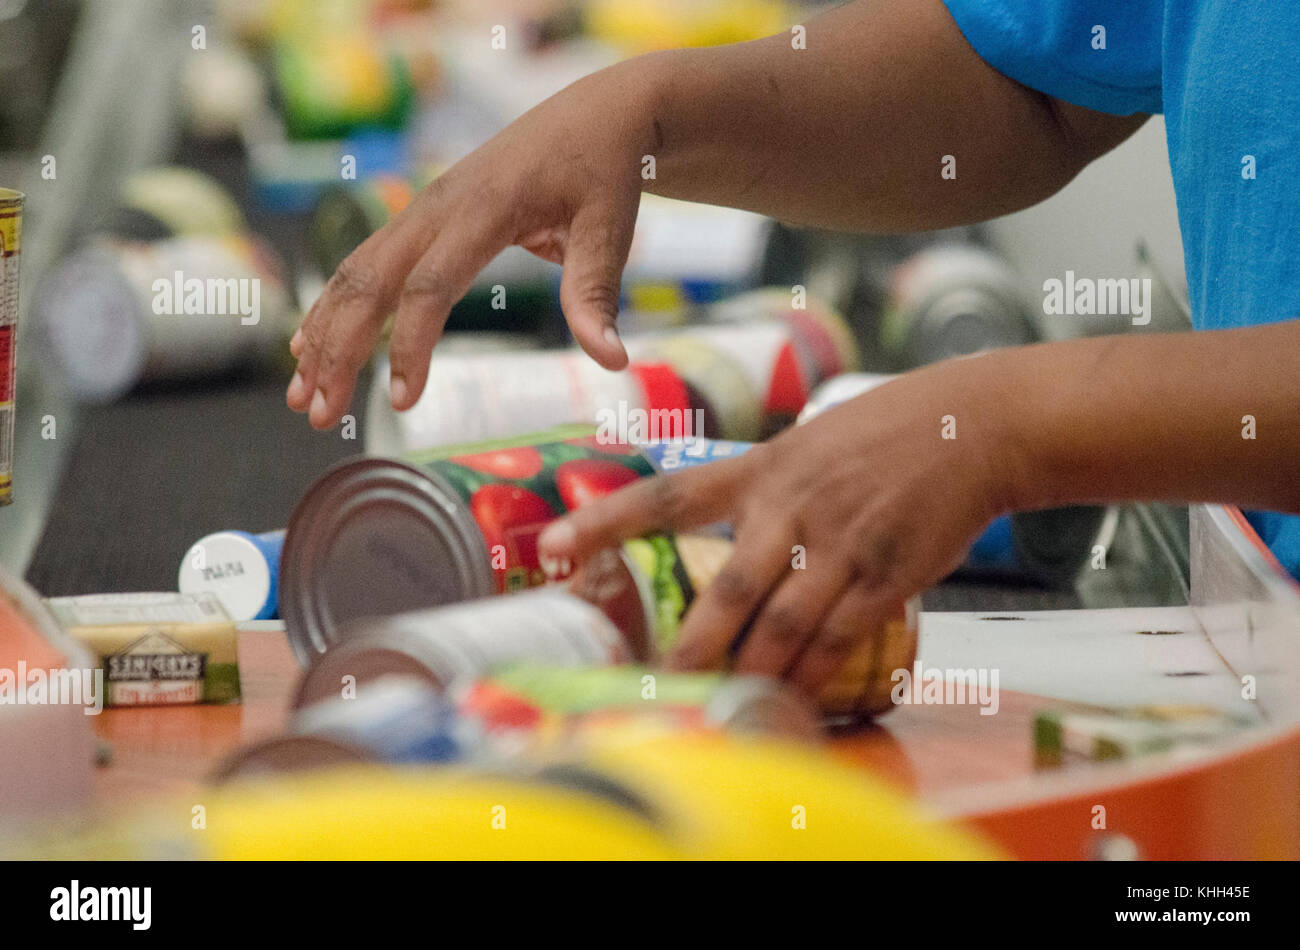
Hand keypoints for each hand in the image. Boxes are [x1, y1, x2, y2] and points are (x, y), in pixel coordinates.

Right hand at [286, 58, 663, 428]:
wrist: (598, 115)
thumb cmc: (604, 170)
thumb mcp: (611, 227)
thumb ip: (596, 293)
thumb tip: (610, 360)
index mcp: (483, 208)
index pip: (430, 286)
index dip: (410, 346)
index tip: (402, 402)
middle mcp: (438, 206)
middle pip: (369, 281)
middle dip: (338, 350)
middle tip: (320, 416)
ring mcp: (423, 210)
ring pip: (354, 272)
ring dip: (323, 334)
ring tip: (303, 398)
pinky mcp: (422, 218)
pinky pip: (366, 262)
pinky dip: (334, 307)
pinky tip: (310, 344)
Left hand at [538, 360, 1018, 695]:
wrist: (971, 425)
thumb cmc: (885, 433)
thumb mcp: (808, 444)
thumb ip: (765, 492)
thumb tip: (733, 542)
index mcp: (762, 468)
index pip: (668, 496)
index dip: (606, 523)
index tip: (552, 546)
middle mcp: (792, 506)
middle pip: (726, 590)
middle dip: (690, 646)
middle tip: (660, 683)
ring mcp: (840, 541)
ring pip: (781, 626)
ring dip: (753, 673)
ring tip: (729, 704)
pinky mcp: (887, 571)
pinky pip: (838, 637)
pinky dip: (815, 674)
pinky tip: (800, 698)